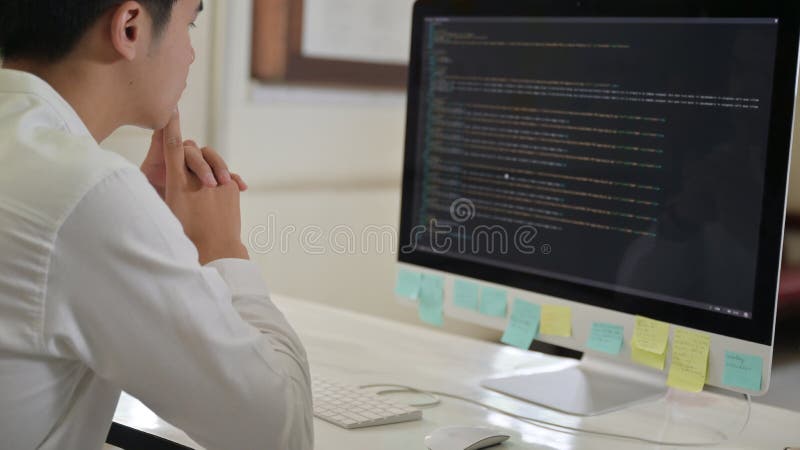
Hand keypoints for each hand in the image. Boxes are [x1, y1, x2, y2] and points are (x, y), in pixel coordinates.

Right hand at [162, 111, 249, 263]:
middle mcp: (197, 179)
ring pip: (210, 158)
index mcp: (177, 183)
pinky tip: (222, 187)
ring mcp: (217, 183)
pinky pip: (225, 175)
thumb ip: (160, 192)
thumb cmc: (185, 236)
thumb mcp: (167, 212)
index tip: (171, 109)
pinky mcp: (231, 189)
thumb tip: (152, 181)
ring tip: (209, 181)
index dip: (170, 126)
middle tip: (186, 162)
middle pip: (191, 151)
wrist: (217, 251)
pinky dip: (221, 178)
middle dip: (188, 153)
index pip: (171, 146)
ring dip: (207, 164)